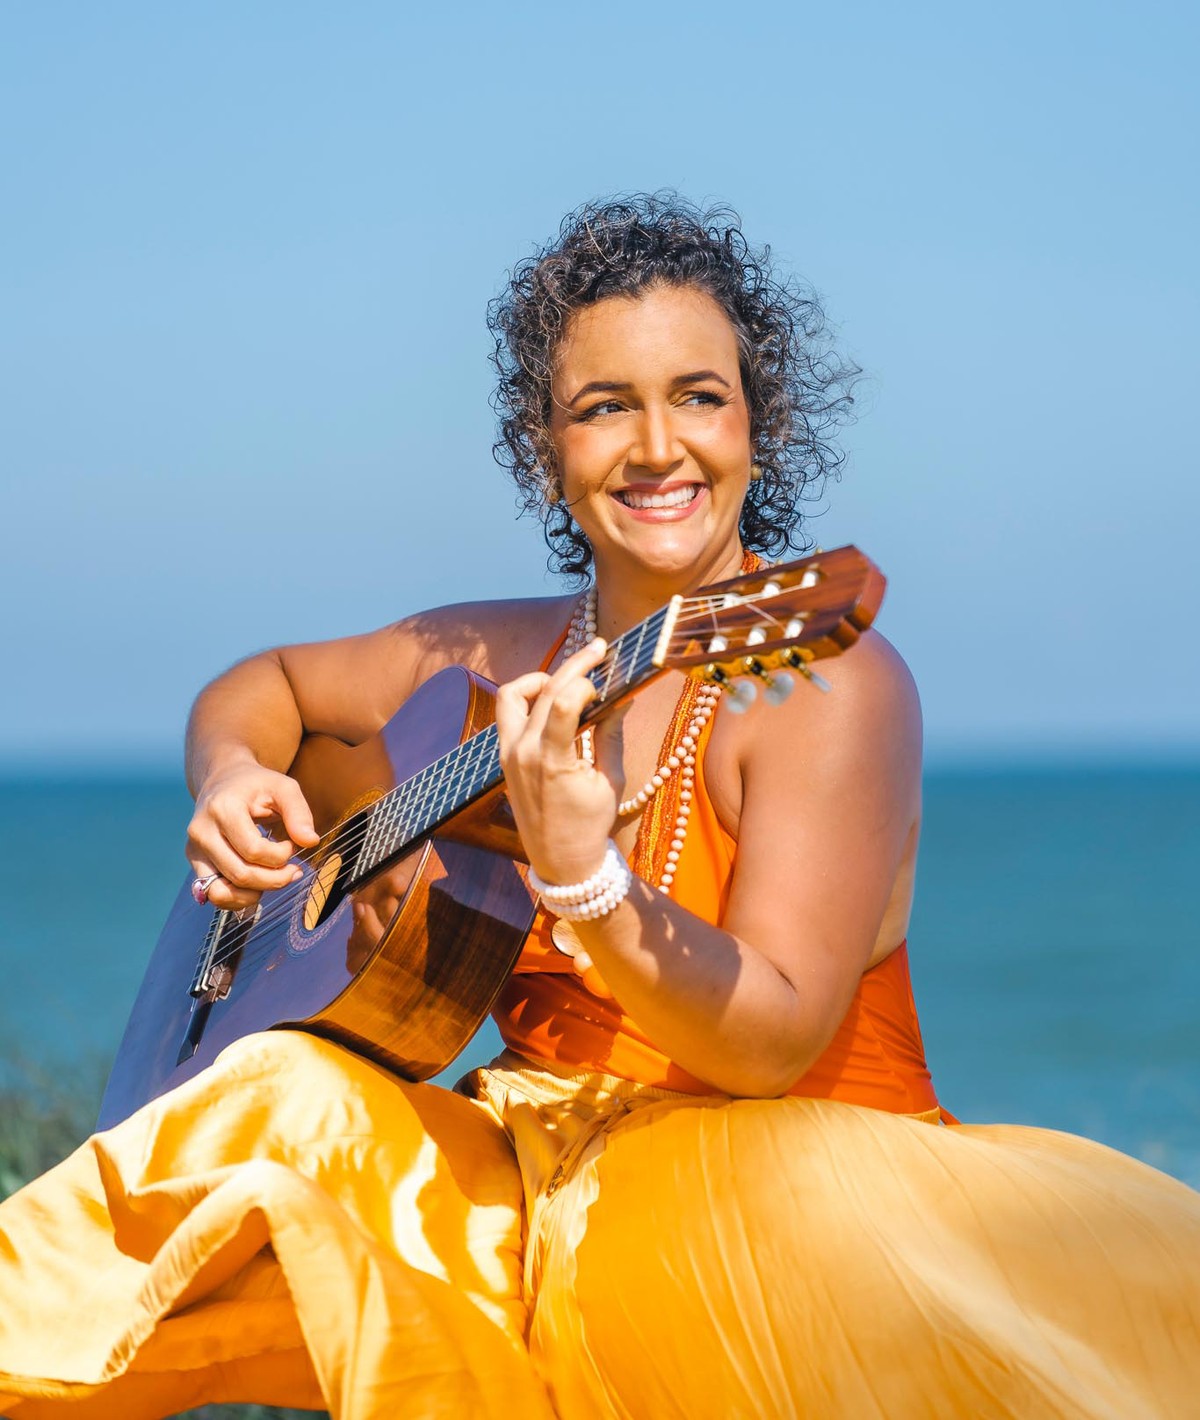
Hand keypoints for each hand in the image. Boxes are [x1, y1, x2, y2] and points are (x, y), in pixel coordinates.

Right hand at [186, 760, 320, 910]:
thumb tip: (310, 842)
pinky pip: (212, 894)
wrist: (222, 780)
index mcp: (223, 809)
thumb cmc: (256, 785)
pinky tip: (257, 886)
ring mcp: (194, 849)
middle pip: (240, 874)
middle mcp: (202, 831)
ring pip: (221, 892)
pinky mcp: (195, 862)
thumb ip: (299, 813)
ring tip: (274, 880)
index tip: (292, 845)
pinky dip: (237, 899)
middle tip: (294, 870)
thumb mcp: (283, 787)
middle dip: (275, 880)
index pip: (254, 850)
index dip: (281, 855)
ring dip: (254, 895)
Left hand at [494, 638, 626, 885]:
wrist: (560, 860)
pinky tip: (554, 699)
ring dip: (540, 678)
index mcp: (551, 762)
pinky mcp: (504, 755)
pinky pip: (509, 713)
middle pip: (543, 690)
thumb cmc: (589, 824)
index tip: (607, 679)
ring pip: (514, 694)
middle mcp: (522, 752)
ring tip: (567, 678)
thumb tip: (622, 696)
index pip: (560, 702)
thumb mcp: (610, 780)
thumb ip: (612, 734)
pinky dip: (529, 697)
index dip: (586, 681)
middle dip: (573, 665)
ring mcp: (508, 753)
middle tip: (598, 648)